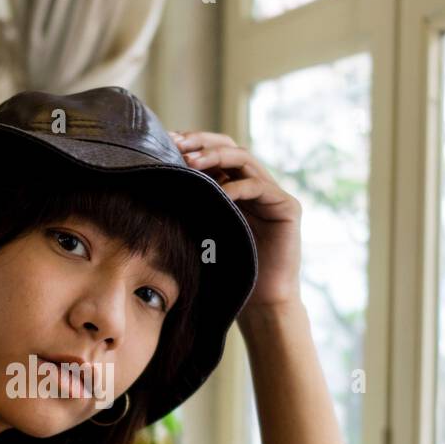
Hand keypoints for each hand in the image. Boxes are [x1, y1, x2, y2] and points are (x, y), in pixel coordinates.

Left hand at [169, 129, 302, 314]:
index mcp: (234, 187)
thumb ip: (190, 205)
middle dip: (201, 142)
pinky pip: (259, 187)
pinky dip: (237, 187)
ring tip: (191, 162)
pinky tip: (218, 193)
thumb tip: (156, 183)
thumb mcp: (201, 231)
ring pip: (244, 159)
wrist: (261, 301)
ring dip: (215, 156)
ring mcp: (272, 194)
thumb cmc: (228, 272)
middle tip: (176, 144)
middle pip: (228, 146)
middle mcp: (254, 185)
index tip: (164, 143)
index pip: (213, 153)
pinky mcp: (288, 206)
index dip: (192, 144)